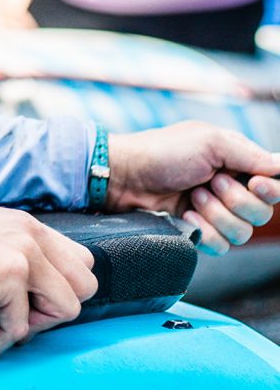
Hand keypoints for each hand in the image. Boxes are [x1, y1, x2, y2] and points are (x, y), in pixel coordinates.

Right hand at [0, 196, 97, 359]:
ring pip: (68, 308)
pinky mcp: (9, 274)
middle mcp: (32, 233)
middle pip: (85, 285)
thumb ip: (3, 248)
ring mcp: (25, 252)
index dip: (56, 292)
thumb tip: (13, 281)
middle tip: (13, 321)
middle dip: (53, 312)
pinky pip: (22, 328)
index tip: (21, 307)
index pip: (78, 262)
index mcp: (26, 224)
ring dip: (31, 329)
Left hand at [106, 123, 279, 255]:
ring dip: (217, 215)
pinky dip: (204, 232)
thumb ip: (249, 155)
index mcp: (237, 163)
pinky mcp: (198, 231)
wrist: (125, 176)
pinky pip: (221, 246)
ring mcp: (215, 213)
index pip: (273, 186)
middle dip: (236, 201)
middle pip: (262, 213)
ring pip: (243, 233)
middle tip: (209, 183)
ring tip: (192, 197)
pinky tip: (184, 216)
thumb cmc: (163, 152)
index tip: (255, 184)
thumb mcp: (209, 142)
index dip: (270, 190)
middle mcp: (231, 189)